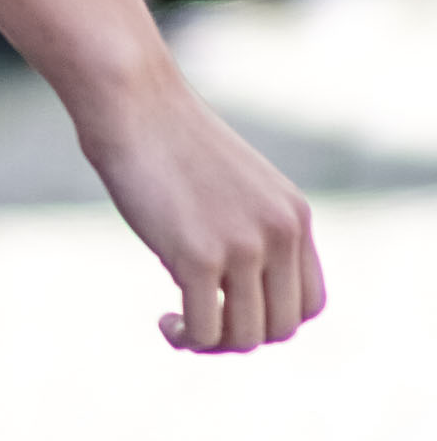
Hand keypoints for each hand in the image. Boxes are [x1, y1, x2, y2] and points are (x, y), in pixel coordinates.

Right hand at [75, 54, 326, 353]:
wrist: (131, 98)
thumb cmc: (167, 136)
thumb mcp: (232, 185)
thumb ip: (248, 232)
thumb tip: (231, 303)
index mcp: (292, 214)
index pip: (309, 302)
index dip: (272, 318)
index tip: (231, 308)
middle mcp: (279, 232)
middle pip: (281, 327)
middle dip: (240, 334)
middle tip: (200, 318)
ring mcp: (243, 245)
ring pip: (245, 337)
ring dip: (212, 343)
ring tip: (180, 323)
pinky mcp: (200, 257)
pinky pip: (205, 331)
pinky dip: (186, 339)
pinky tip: (166, 321)